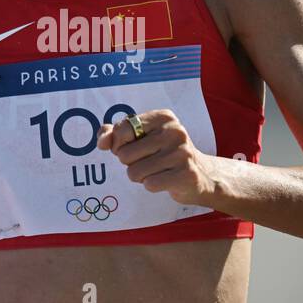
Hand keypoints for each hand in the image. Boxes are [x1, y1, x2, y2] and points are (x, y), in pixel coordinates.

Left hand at [96, 108, 217, 207]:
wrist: (202, 175)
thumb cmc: (164, 154)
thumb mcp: (142, 137)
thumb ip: (116, 134)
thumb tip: (101, 142)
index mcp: (163, 117)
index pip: (122, 129)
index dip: (118, 144)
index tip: (130, 148)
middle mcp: (174, 131)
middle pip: (125, 154)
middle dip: (131, 163)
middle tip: (150, 161)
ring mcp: (181, 153)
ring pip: (134, 172)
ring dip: (140, 176)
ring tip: (157, 171)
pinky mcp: (185, 174)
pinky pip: (149, 184)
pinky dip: (152, 186)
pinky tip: (165, 180)